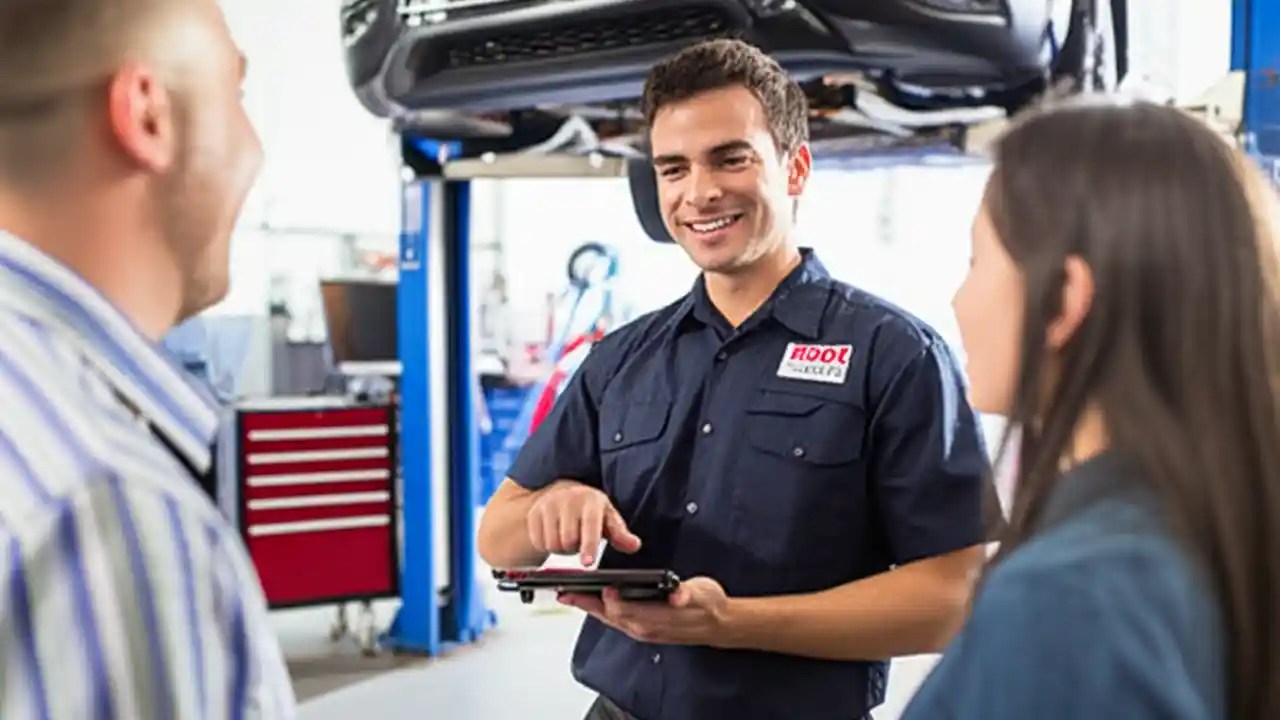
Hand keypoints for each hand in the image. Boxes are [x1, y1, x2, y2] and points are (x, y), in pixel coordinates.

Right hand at [527, 480, 640, 565]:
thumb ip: (620, 534)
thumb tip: (633, 545)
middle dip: (575, 548)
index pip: (590, 526)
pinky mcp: (534, 513)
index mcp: (591, 500)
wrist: (565, 493)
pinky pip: (539, 542)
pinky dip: (547, 544)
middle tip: (580, 539)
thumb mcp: (608, 519)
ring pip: (552, 544)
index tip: (588, 563)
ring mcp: (548, 505)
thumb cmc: (590, 509)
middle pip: (568, 541)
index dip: (589, 546)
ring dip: (561, 548)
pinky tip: (555, 534)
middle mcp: (568, 499)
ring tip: (568, 536)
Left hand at [559, 577, 730, 646]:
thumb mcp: (701, 594)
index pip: (622, 610)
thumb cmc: (708, 606)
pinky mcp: (643, 630)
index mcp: (656, 618)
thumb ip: (686, 595)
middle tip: (565, 590)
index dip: (606, 599)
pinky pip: (616, 621)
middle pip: (608, 616)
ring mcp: (643, 631)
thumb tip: (678, 595)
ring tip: (572, 595)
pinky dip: (601, 611)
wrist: (718, 624)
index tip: (592, 586)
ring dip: (590, 608)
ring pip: (609, 620)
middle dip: (586, 603)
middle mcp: (645, 628)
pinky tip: (594, 602)